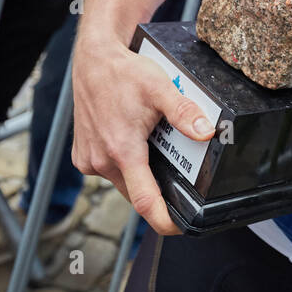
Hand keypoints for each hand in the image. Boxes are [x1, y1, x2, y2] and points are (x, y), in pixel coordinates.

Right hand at [71, 36, 214, 235]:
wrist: (93, 61)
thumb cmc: (124, 74)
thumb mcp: (160, 88)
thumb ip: (184, 112)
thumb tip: (208, 131)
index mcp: (121, 151)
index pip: (145, 200)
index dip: (163, 219)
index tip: (178, 229)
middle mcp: (101, 160)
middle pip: (137, 191)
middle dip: (157, 190)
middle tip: (177, 175)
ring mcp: (89, 160)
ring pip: (123, 181)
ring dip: (140, 174)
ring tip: (153, 148)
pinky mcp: (83, 156)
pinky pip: (110, 171)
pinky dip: (125, 165)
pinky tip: (135, 145)